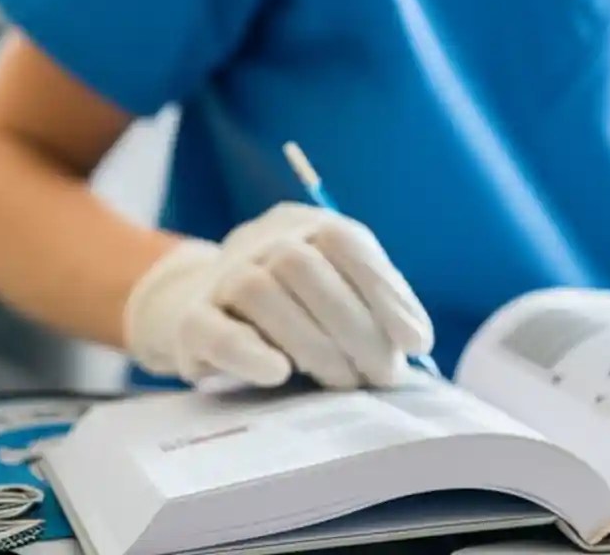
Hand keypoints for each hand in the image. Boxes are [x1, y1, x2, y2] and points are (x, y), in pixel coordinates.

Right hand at [125, 203, 432, 388]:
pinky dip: (249, 352)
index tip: (418, 342)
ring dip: (313, 344)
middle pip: (306, 269)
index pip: (348, 246)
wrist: (200, 301)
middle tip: (384, 375)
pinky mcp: (191, 321)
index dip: (386, 294)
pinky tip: (279, 373)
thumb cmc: (294, 302)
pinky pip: (216, 330)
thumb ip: (377, 305)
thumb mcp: (340, 288)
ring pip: (262, 294)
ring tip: (345, 383)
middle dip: (356, 328)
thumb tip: (418, 342)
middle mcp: (264, 242)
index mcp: (309, 227)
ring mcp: (223, 277)